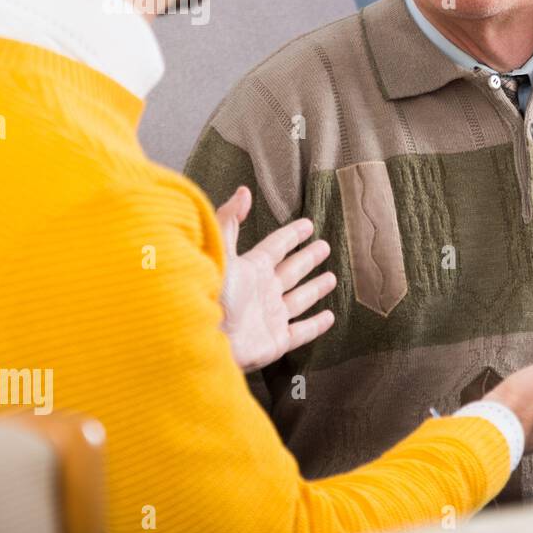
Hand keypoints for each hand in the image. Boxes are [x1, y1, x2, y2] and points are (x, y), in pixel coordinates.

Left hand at [215, 186, 336, 372]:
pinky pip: (302, 331)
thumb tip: (243, 191)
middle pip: (291, 271)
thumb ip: (230, 222)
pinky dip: (316, 325)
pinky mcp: (276, 340)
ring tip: (331, 278)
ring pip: (299, 299)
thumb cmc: (208, 293)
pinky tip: (329, 317)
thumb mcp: (219, 252)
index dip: (291, 235)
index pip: (276, 246)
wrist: (201, 337)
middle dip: (307, 259)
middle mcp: (263, 291)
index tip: (308, 224)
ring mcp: (270, 316)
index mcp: (251, 269)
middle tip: (325, 247)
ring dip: (315, 289)